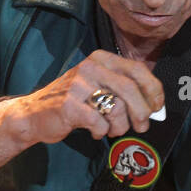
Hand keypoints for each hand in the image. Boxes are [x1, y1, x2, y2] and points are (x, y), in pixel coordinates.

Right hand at [8, 50, 163, 144]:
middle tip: (142, 126)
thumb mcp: (98, 85)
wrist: (33, 114)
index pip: (137, 70)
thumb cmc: (73, 102)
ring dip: (120, 126)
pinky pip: (100, 124)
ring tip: (110, 129)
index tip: (157, 108)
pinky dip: (101, 132)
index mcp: (101, 59)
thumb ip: (124, 90)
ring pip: (117, 109)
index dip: (154, 90)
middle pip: (130, 90)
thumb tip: (155, 106)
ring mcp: (78, 85)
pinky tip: (93, 131)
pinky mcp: (69, 105)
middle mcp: (90, 67)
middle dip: (142, 113)